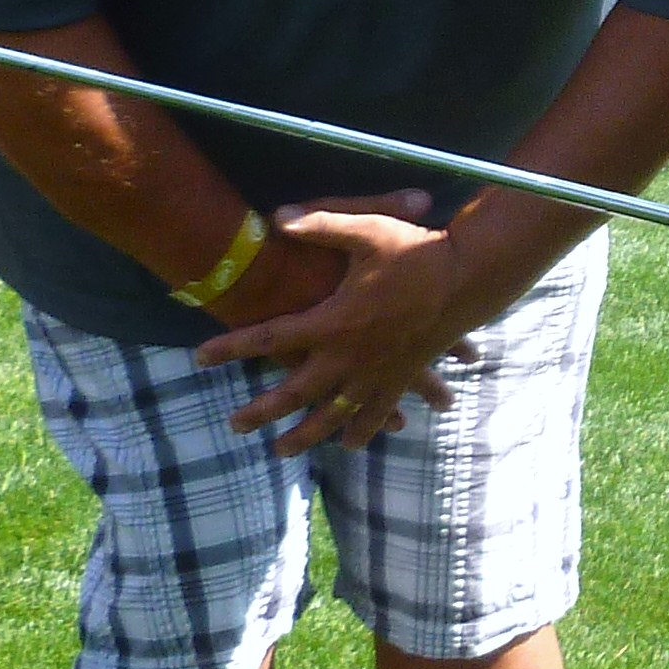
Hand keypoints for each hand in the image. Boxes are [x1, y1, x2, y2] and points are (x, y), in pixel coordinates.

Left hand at [195, 199, 485, 453]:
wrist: (468, 279)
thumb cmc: (415, 252)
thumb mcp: (366, 230)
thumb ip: (321, 224)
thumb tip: (276, 217)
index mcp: (334, 321)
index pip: (271, 337)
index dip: (232, 346)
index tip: (200, 357)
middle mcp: (350, 355)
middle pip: (296, 392)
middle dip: (262, 410)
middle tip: (233, 425)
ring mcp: (376, 372)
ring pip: (334, 414)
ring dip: (306, 434)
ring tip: (281, 451)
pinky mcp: (400, 377)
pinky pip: (378, 412)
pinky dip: (363, 430)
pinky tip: (349, 445)